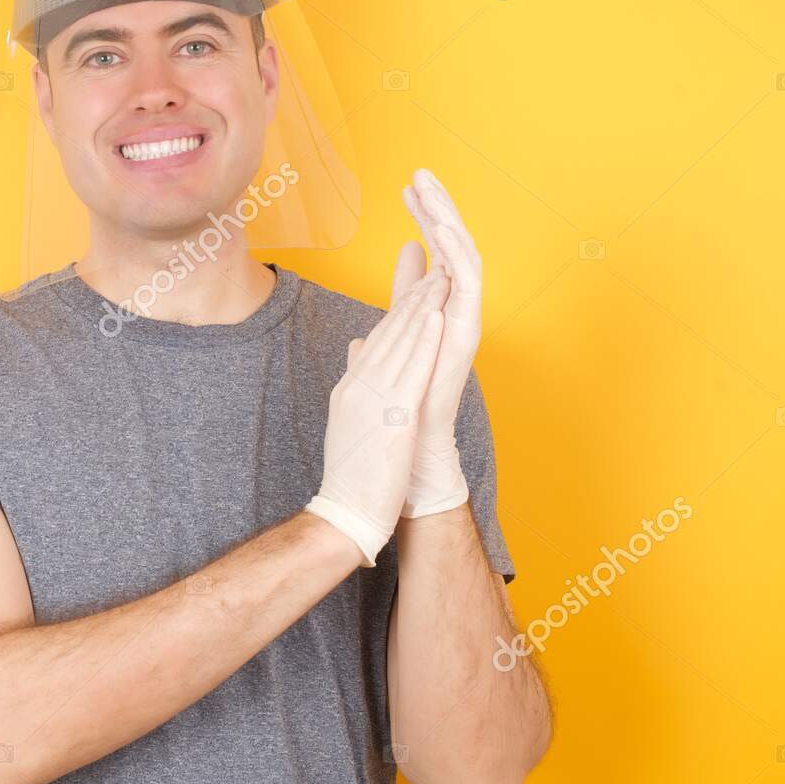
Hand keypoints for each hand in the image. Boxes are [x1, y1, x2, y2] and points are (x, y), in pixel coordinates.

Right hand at [306, 267, 449, 564]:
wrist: (344, 513)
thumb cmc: (351, 476)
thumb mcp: (347, 425)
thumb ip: (354, 384)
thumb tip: (356, 350)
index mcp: (348, 389)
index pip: (375, 341)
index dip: (398, 313)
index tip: (417, 290)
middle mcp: (357, 387)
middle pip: (387, 334)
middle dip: (413, 300)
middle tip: (434, 271)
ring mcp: (372, 400)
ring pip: (401, 344)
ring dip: (423, 309)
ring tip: (440, 280)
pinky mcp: (392, 416)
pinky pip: (412, 370)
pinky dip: (425, 340)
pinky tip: (436, 317)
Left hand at [391, 168, 483, 516]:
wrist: (408, 448)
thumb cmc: (400, 402)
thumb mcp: (391, 341)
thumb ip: (398, 304)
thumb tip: (393, 279)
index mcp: (437, 306)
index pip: (434, 248)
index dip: (424, 215)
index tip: (406, 186)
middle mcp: (455, 309)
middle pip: (451, 245)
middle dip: (437, 207)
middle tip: (420, 174)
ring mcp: (463, 320)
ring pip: (462, 257)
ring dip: (446, 221)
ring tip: (429, 191)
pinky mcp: (466, 334)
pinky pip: (466, 286)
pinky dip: (455, 257)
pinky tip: (440, 233)